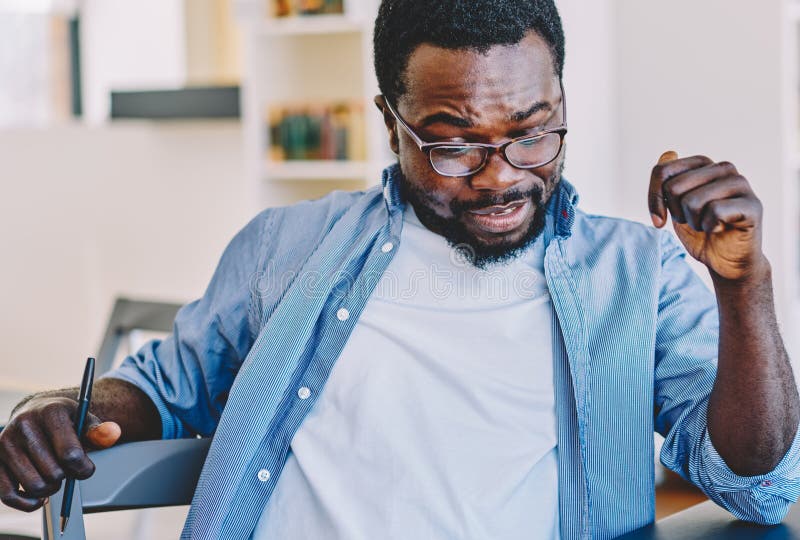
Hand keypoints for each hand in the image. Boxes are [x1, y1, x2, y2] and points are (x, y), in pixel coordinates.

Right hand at [0, 397, 120, 511]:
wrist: (36, 412)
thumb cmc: (64, 419)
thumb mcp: (85, 419)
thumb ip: (100, 431)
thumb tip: (112, 434)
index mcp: (50, 412)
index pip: (70, 453)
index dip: (84, 468)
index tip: (86, 468)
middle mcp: (24, 425)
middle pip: (54, 473)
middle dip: (67, 476)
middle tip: (69, 469)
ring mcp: (6, 444)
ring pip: (35, 485)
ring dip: (51, 489)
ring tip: (56, 477)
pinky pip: (8, 495)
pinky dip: (27, 503)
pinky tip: (40, 498)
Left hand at [648, 151, 766, 281]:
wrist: (727, 262)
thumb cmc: (701, 232)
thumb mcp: (676, 206)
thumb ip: (668, 181)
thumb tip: (668, 153)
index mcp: (703, 165)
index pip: (662, 171)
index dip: (653, 198)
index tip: (659, 219)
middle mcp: (723, 168)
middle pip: (674, 188)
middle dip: (677, 213)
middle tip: (694, 222)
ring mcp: (740, 184)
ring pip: (692, 201)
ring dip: (694, 222)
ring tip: (708, 225)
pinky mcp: (752, 204)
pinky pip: (714, 212)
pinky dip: (709, 227)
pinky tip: (720, 229)